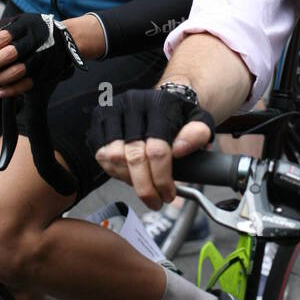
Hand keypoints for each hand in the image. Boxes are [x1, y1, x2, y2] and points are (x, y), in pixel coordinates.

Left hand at [0, 13, 85, 96]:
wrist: (66, 39)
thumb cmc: (38, 30)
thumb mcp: (22, 20)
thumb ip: (4, 29)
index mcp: (26, 27)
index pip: (4, 37)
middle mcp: (34, 42)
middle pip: (11, 54)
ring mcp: (41, 58)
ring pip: (18, 71)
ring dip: (0, 78)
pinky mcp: (45, 72)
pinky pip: (27, 83)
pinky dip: (13, 89)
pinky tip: (1, 91)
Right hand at [89, 88, 214, 208]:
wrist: (161, 98)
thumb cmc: (179, 114)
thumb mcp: (199, 120)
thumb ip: (198, 134)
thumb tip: (180, 150)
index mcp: (159, 103)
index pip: (157, 150)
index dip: (162, 179)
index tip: (168, 194)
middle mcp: (133, 103)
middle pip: (134, 157)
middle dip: (145, 187)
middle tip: (155, 200)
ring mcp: (112, 110)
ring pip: (114, 158)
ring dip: (129, 180)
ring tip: (143, 186)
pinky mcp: (99, 119)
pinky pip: (101, 154)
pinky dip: (114, 171)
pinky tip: (129, 174)